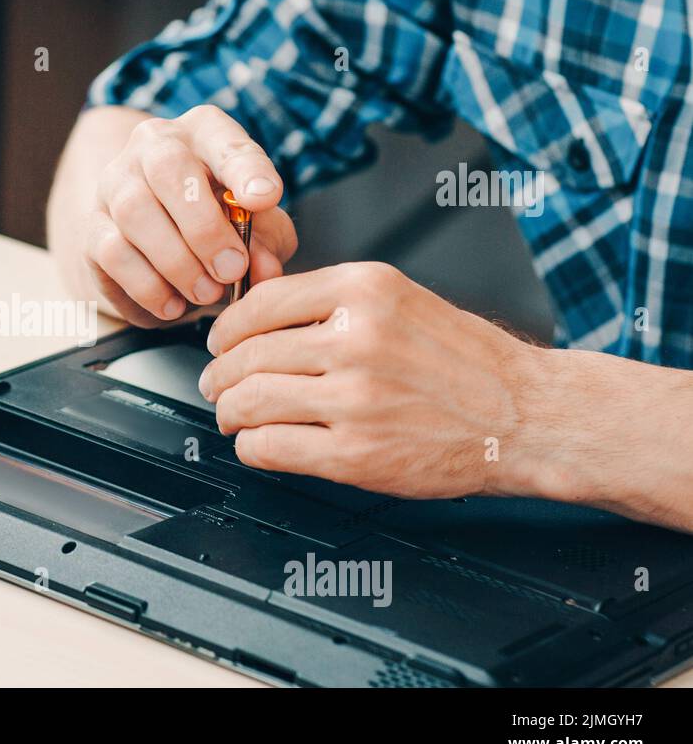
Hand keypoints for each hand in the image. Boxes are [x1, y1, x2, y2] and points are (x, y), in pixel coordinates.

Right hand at [81, 105, 296, 326]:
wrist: (161, 249)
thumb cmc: (220, 226)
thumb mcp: (259, 229)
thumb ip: (268, 242)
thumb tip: (263, 268)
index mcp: (203, 132)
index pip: (222, 138)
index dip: (245, 168)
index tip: (265, 198)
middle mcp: (152, 146)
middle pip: (168, 167)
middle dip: (204, 226)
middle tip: (232, 270)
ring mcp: (115, 184)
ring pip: (135, 212)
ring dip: (177, 262)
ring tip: (207, 293)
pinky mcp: (93, 227)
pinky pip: (113, 253)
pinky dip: (148, 286)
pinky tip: (172, 305)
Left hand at [198, 262, 541, 499]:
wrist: (527, 416)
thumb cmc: (467, 362)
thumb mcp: (400, 300)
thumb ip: (331, 303)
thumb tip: (257, 315)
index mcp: (365, 291)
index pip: (261, 303)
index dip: (227, 328)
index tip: (220, 342)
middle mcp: (358, 339)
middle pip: (248, 355)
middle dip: (220, 375)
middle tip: (216, 385)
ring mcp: (355, 398)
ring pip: (250, 400)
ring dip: (229, 412)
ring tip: (232, 416)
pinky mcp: (356, 452)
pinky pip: (270, 447)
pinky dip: (251, 447)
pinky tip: (259, 444)